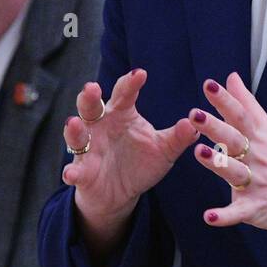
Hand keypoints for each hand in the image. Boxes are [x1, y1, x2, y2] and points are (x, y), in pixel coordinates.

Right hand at [61, 69, 197, 230]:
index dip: (130, 83)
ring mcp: (88, 149)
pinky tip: (71, 173)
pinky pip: (75, 170)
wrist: (120, 193)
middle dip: (89, 97)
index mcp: (121, 114)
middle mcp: (100, 126)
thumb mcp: (163, 151)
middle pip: (91, 106)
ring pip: (77, 134)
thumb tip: (196, 123)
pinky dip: (72, 172)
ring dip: (74, 129)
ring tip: (73, 123)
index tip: (141, 74)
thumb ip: (178, 138)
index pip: (124, 94)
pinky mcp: (81, 172)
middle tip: (92, 87)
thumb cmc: (141, 163)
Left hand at [190, 72, 266, 254]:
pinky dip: (225, 216)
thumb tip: (230, 76)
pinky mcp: (257, 208)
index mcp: (259, 137)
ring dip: (218, 163)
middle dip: (214, 126)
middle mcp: (258, 157)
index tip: (208, 84)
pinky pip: (238, 212)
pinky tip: (209, 216)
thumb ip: (247, 103)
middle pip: (234, 139)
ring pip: (234, 172)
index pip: (240, 114)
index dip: (224, 99)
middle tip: (194, 114)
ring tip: (201, 152)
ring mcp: (258, 183)